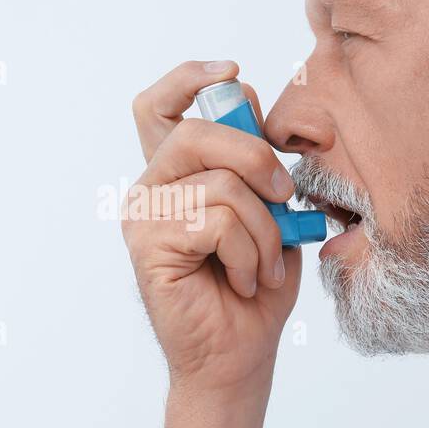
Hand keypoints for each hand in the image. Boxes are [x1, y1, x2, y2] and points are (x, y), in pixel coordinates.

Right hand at [122, 61, 301, 396]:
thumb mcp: (268, 210)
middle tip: (286, 199)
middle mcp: (150, 189)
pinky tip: (244, 280)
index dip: (190, 77)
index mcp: (175, 174)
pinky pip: (216, 223)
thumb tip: (245, 95)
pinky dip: (249, 254)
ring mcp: (143, 218)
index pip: (159, 104)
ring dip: (263, 231)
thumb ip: (253, 159)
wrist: (240, 355)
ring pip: (221, 185)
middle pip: (197, 132)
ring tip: (264, 266)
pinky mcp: (147, 248)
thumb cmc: (255, 285)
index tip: (233, 72)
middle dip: (257, 159)